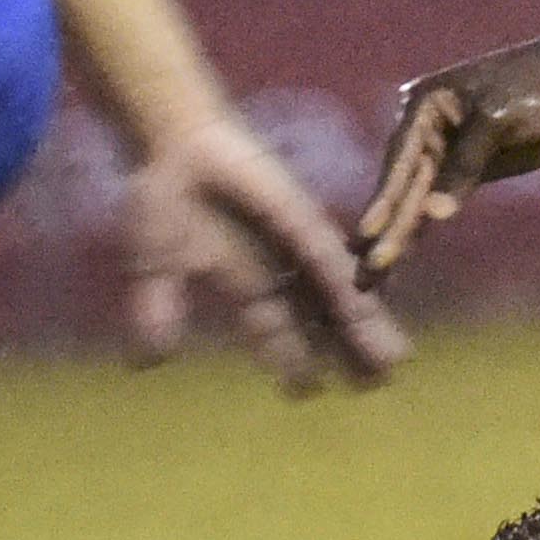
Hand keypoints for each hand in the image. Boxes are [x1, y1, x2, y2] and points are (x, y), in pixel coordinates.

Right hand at [114, 108, 406, 394]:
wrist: (173, 145)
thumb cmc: (164, 200)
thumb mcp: (156, 266)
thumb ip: (157, 311)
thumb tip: (146, 364)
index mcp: (246, 286)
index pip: (275, 333)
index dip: (292, 363)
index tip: (307, 394)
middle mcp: (280, 269)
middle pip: (320, 322)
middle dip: (346, 353)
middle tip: (376, 387)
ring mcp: (296, 243)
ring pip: (335, 295)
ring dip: (365, 328)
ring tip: (393, 361)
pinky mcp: (303, 217)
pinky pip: (328, 258)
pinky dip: (350, 286)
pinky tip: (372, 314)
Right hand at [355, 42, 539, 277]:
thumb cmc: (535, 90)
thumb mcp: (496, 122)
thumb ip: (464, 167)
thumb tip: (434, 214)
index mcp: (424, 106)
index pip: (399, 161)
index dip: (384, 201)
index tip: (366, 235)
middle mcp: (425, 130)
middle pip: (400, 188)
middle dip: (382, 233)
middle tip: (361, 276)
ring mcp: (444, 153)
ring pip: (413, 204)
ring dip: (394, 241)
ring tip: (366, 283)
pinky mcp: (465, 172)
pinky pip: (436, 206)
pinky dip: (418, 232)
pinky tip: (397, 263)